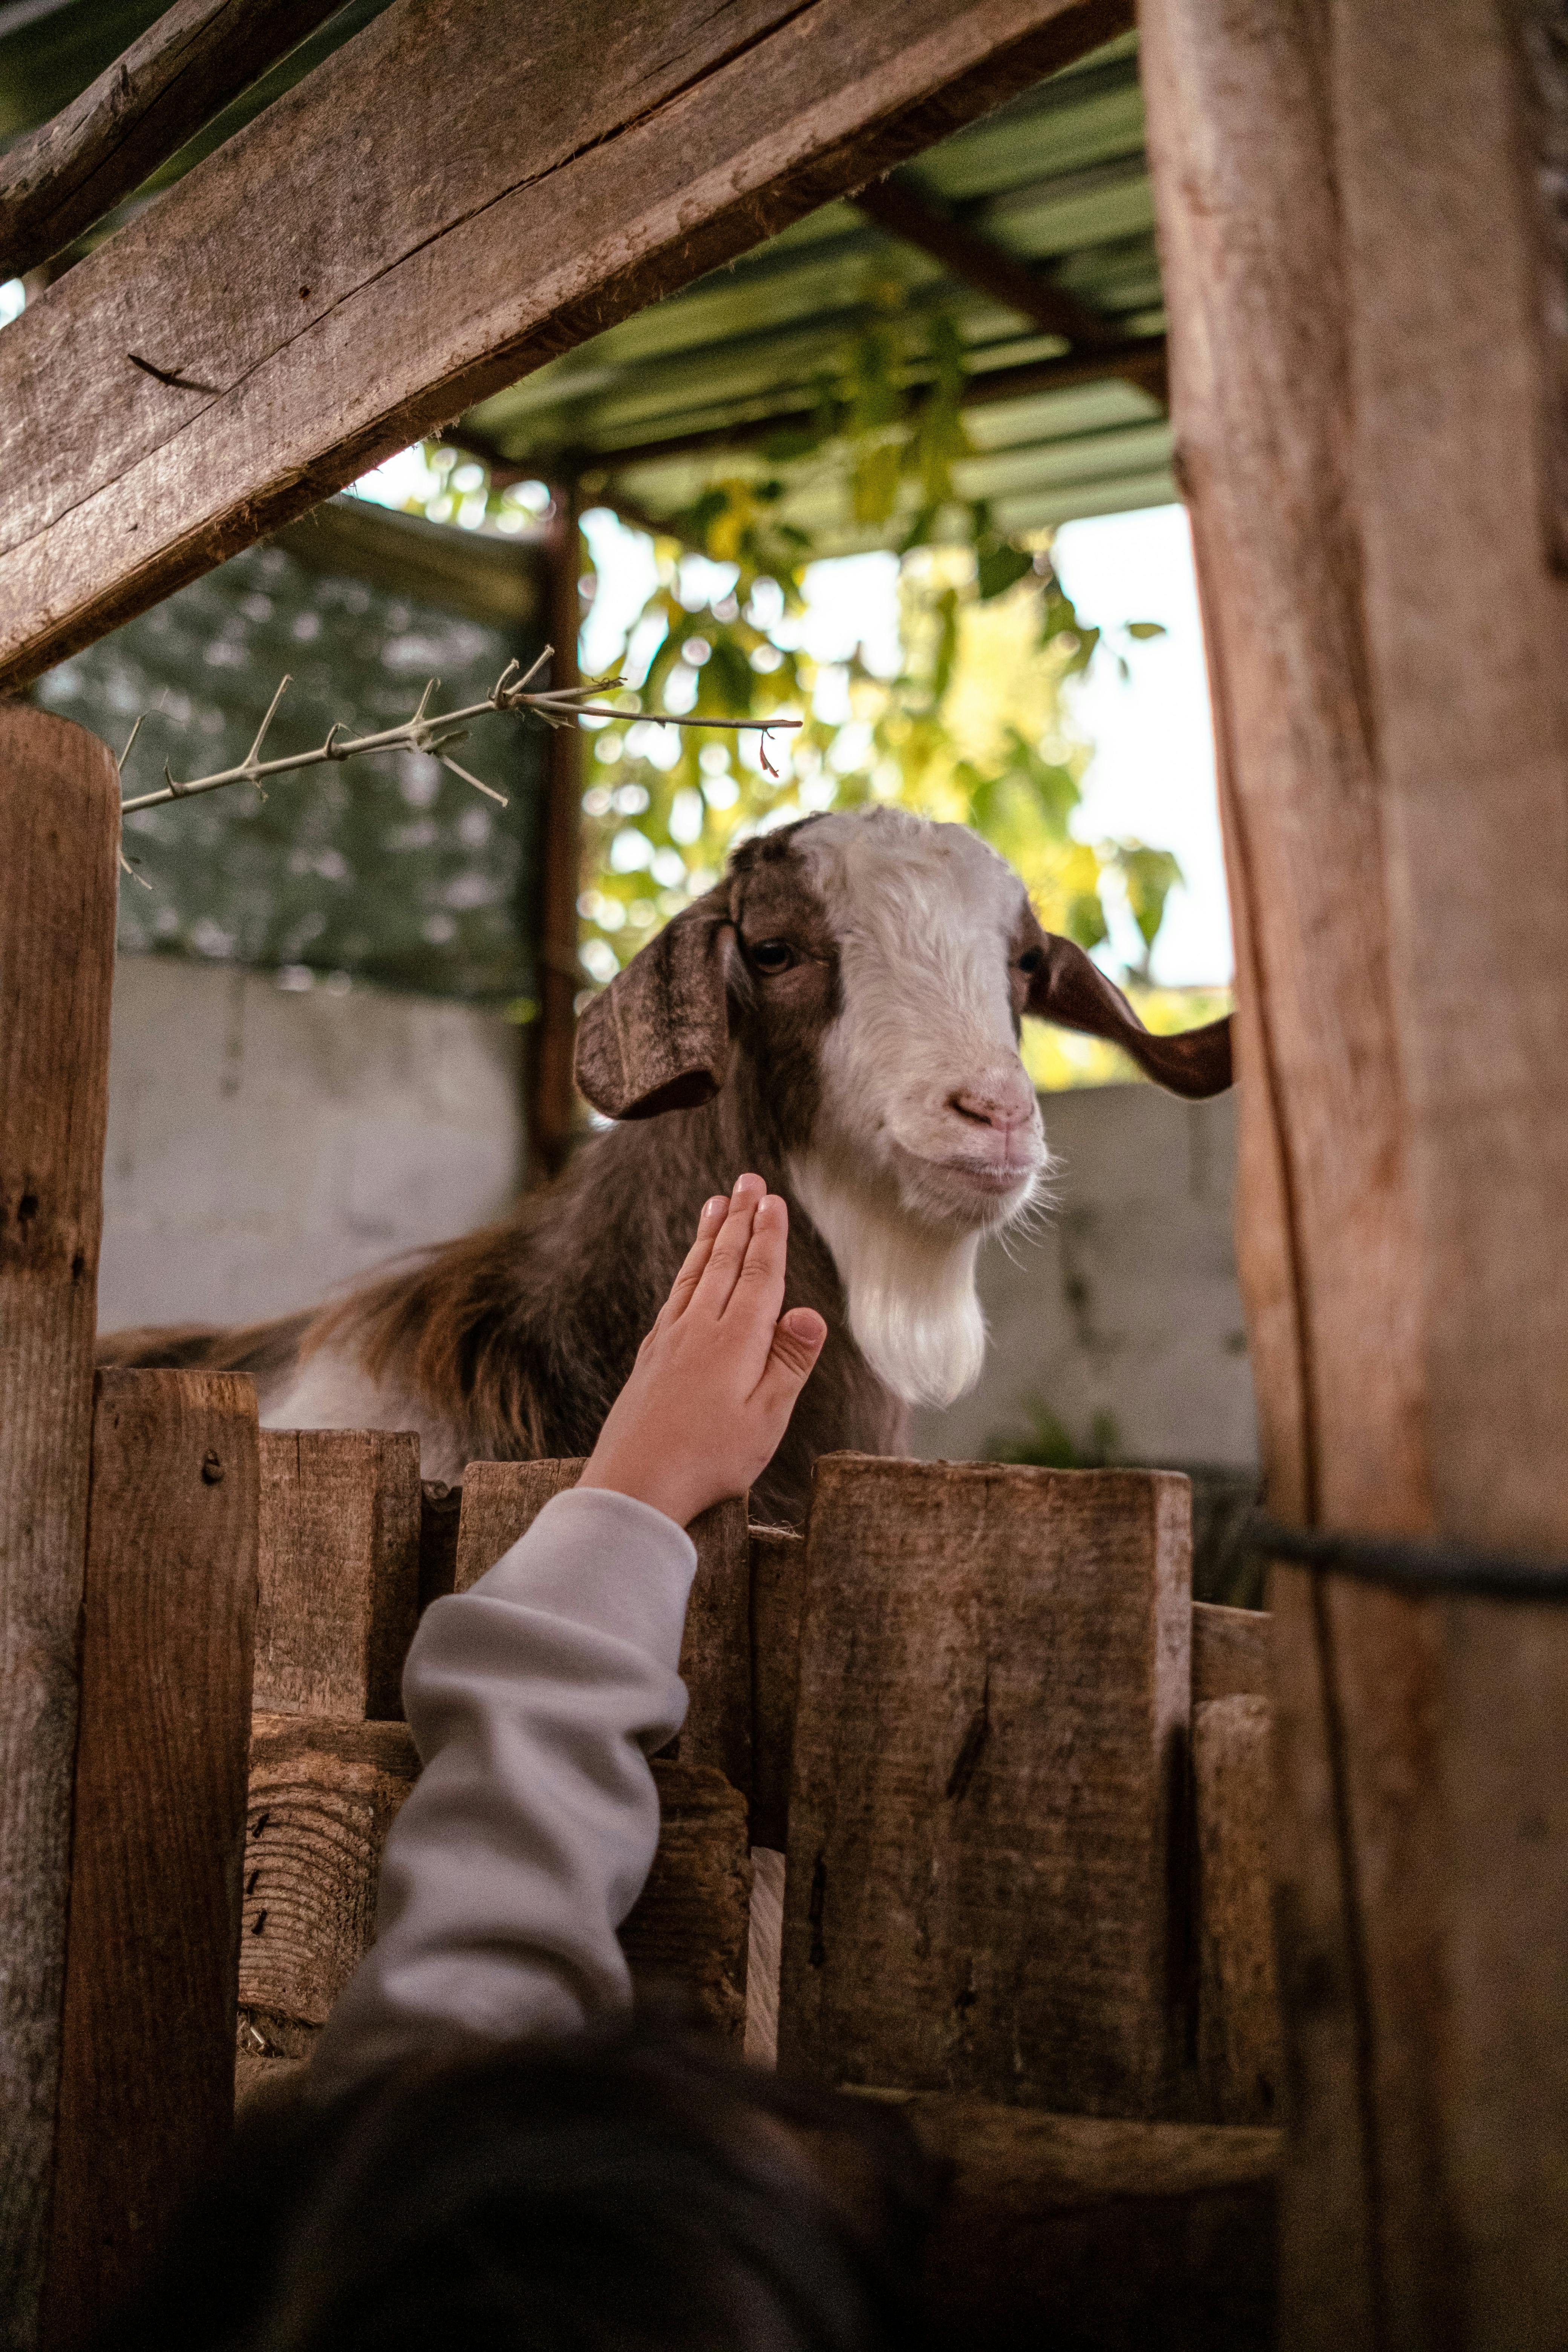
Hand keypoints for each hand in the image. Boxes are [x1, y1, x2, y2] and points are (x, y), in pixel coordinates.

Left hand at [578, 1173, 826, 1527]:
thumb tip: (810, 1311)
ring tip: (717, 1203)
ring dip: (711, 1236)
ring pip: (696, 1273)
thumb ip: (788, 1362)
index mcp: (736, 1341)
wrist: (634, 1486)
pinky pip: (674, 1296)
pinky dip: (688, 1269)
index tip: (773, 1199)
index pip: (760, 1275)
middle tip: (748, 1179)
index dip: (769, 1235)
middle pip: (726, 1262)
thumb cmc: (709, 1460)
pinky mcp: (652, 1357)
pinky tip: (690, 1268)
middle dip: (741, 1218)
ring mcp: (670, 1340)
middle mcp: (700, 1329)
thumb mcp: (765, 1418)